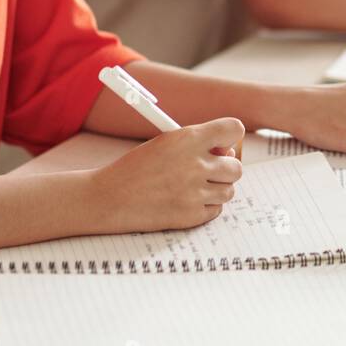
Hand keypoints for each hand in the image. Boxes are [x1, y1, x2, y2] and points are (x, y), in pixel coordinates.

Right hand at [88, 118, 244, 230]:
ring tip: (192, 186)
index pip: (233, 129)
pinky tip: (185, 200)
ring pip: (229, 190)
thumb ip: (196, 144)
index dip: (229, 137)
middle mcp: (195, 164)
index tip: (222, 145)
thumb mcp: (164, 143)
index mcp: (187, 139)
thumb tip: (227, 152)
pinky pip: (215, 210)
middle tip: (208, 169)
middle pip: (236, 167)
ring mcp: (194, 193)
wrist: (108, 198)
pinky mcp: (191, 216)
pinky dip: (205, 206)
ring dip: (216, 188)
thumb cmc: (134, 169)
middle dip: (225, 168)